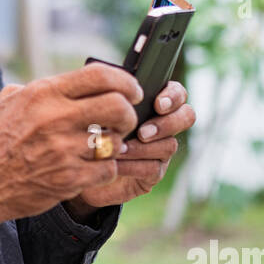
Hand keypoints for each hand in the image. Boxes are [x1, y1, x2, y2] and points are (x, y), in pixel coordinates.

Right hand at [0, 63, 142, 236]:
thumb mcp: (8, 103)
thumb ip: (39, 88)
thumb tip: (68, 81)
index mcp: (43, 94)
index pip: (100, 76)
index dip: (125, 81)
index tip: (132, 90)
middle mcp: (56, 119)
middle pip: (118, 106)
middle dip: (128, 113)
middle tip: (124, 120)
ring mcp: (64, 151)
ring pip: (116, 141)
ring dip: (115, 144)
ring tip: (102, 146)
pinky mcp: (70, 179)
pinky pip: (108, 169)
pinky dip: (106, 168)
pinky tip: (93, 167)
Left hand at [68, 81, 195, 212]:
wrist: (77, 165)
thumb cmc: (88, 129)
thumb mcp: (97, 109)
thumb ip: (113, 97)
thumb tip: (119, 91)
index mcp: (152, 103)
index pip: (176, 93)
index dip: (173, 97)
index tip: (157, 104)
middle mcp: (161, 124)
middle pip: (186, 116)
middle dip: (167, 124)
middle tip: (143, 133)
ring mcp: (160, 149)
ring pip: (169, 145)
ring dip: (143, 147)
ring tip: (119, 149)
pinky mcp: (152, 173)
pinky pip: (153, 168)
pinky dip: (134, 165)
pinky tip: (115, 164)